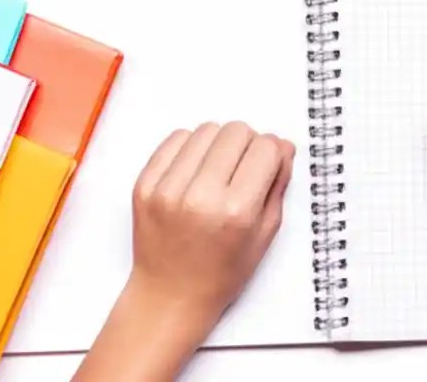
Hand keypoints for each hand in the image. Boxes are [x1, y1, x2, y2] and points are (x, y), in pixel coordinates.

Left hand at [76, 123, 294, 381]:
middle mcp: (200, 197)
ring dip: (219, 143)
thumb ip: (277, 185)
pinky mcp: (145, 185)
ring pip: (206, 129)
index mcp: (236, 212)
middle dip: (248, 144)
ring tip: (218, 170)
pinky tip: (196, 170)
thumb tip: (281, 145)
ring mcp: (168, 189)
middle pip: (236, 131)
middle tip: (244, 167)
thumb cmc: (221, 272)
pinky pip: (175, 139)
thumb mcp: (264, 234)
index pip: (265, 148)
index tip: (269, 162)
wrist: (171, 295)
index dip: (273, 152)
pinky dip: (191, 147)